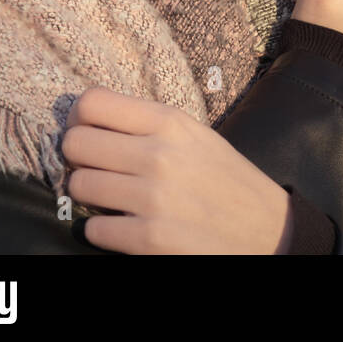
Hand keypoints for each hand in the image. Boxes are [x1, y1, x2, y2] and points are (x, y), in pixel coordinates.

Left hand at [62, 87, 293, 253]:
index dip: (80, 118)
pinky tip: (127, 226)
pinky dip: (104, 230)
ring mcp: (152, 198)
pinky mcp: (148, 239)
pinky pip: (92, 229)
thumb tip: (88, 118)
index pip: (93, 103)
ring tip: (114, 198)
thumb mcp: (196, 137)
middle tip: (98, 167)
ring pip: (78, 185)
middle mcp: (158, 155)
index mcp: (171, 122)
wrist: (268, 230)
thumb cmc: (226, 179)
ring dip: (91, 194)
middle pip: (75, 142)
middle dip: (80, 157)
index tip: (89, 131)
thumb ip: (148, 125)